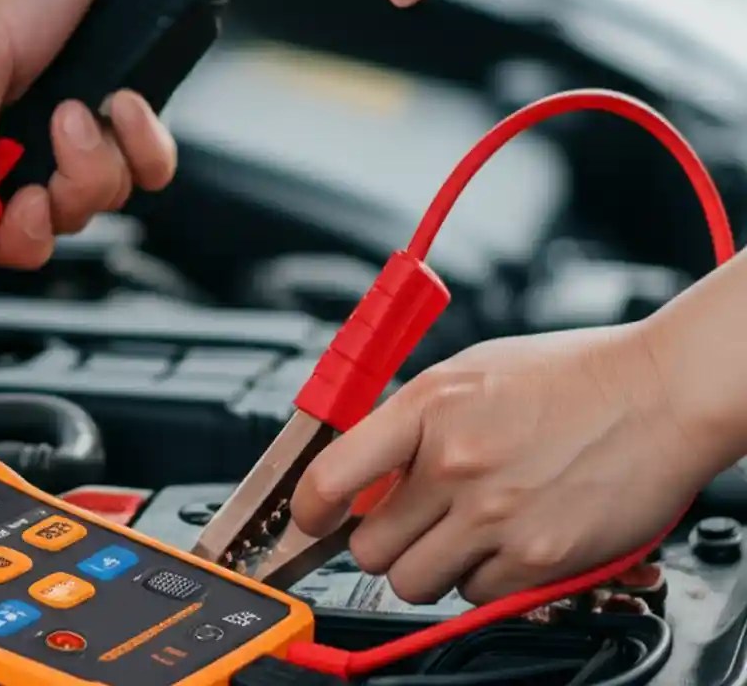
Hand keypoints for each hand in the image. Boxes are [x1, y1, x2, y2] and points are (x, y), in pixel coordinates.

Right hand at [0, 0, 178, 268]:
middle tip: (37, 195)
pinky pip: (143, 174)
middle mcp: (14, 138)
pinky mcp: (128, 127)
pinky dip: (142, 147)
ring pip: (85, 205)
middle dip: (34, 223)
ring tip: (82, 108)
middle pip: (16, 231)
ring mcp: (73, 137)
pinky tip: (126, 101)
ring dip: (89, 167)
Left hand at [289, 322, 720, 604]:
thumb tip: (360, 470)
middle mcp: (454, 463)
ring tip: (462, 536)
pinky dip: (486, 579)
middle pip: (368, 550)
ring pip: (415, 583)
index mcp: (427, 409)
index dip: (308, 511)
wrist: (660, 393)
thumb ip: (408, 423)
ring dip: (430, 568)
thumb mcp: (467, 374)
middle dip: (382, 544)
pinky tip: (509, 542)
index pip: (329, 479)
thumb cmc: (569, 377)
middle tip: (408, 527)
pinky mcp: (538, 556)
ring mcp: (495, 514)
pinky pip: (477, 595)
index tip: (311, 520)